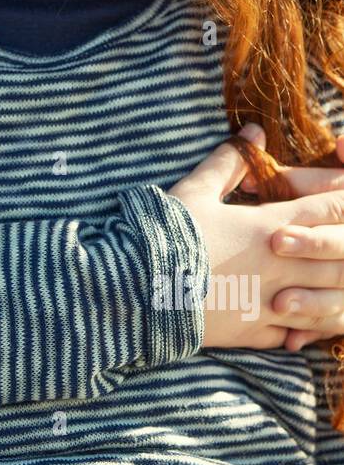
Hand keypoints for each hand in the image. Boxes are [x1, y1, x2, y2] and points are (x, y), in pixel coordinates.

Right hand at [168, 125, 343, 348]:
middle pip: (339, 257)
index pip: (327, 210)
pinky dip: (307, 328)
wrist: (141, 289)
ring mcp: (271, 301)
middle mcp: (280, 265)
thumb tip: (253, 131)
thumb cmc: (167, 235)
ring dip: (338, 292)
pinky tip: (308, 328)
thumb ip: (229, 162)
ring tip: (342, 289)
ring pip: (326, 299)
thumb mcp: (195, 190)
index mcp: (269, 226)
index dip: (343, 201)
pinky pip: (296, 333)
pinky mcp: (256, 331)